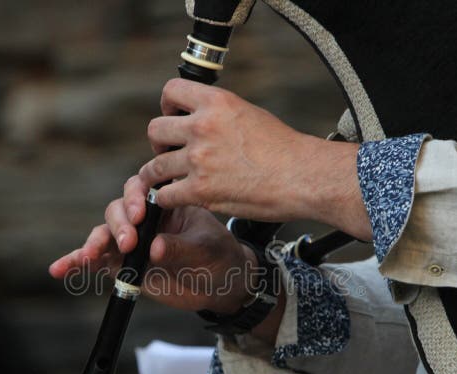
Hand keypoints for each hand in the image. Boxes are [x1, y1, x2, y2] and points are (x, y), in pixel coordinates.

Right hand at [49, 191, 260, 314]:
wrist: (221, 284)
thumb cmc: (217, 257)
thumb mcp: (205, 250)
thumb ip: (180, 248)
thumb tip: (154, 249)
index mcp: (165, 201)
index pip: (142, 189)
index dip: (135, 198)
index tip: (140, 215)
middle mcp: (144, 217)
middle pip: (118, 210)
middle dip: (118, 224)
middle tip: (128, 243)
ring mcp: (130, 240)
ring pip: (103, 233)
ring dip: (94, 243)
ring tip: (89, 256)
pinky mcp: (122, 264)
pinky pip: (95, 261)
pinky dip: (76, 263)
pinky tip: (60, 269)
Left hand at [135, 78, 371, 240]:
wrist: (302, 177)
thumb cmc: (285, 150)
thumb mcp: (249, 113)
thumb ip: (220, 114)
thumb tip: (202, 118)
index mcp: (216, 103)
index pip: (171, 91)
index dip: (166, 106)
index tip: (171, 117)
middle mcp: (203, 127)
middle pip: (155, 130)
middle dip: (159, 143)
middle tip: (169, 154)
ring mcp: (199, 160)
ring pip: (155, 166)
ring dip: (158, 175)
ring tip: (169, 180)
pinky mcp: (200, 190)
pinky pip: (165, 194)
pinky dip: (167, 198)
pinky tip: (178, 199)